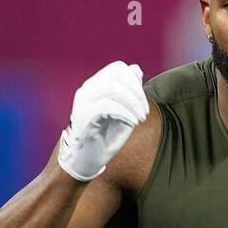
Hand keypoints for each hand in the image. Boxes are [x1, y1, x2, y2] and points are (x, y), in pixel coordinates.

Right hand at [56, 61, 149, 181]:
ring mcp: (83, 101)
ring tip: (140, 119)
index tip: (144, 103)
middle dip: (137, 92)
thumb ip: (129, 91)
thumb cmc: (106, 135)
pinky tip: (133, 123)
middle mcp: (87, 89)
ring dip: (133, 103)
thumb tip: (136, 69)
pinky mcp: (83, 116)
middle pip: (117, 74)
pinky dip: (125, 113)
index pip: (118, 68)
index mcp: (96, 85)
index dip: (136, 82)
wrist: (87, 159)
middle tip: (144, 112)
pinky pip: (107, 105)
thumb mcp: (124, 111)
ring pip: (113, 88)